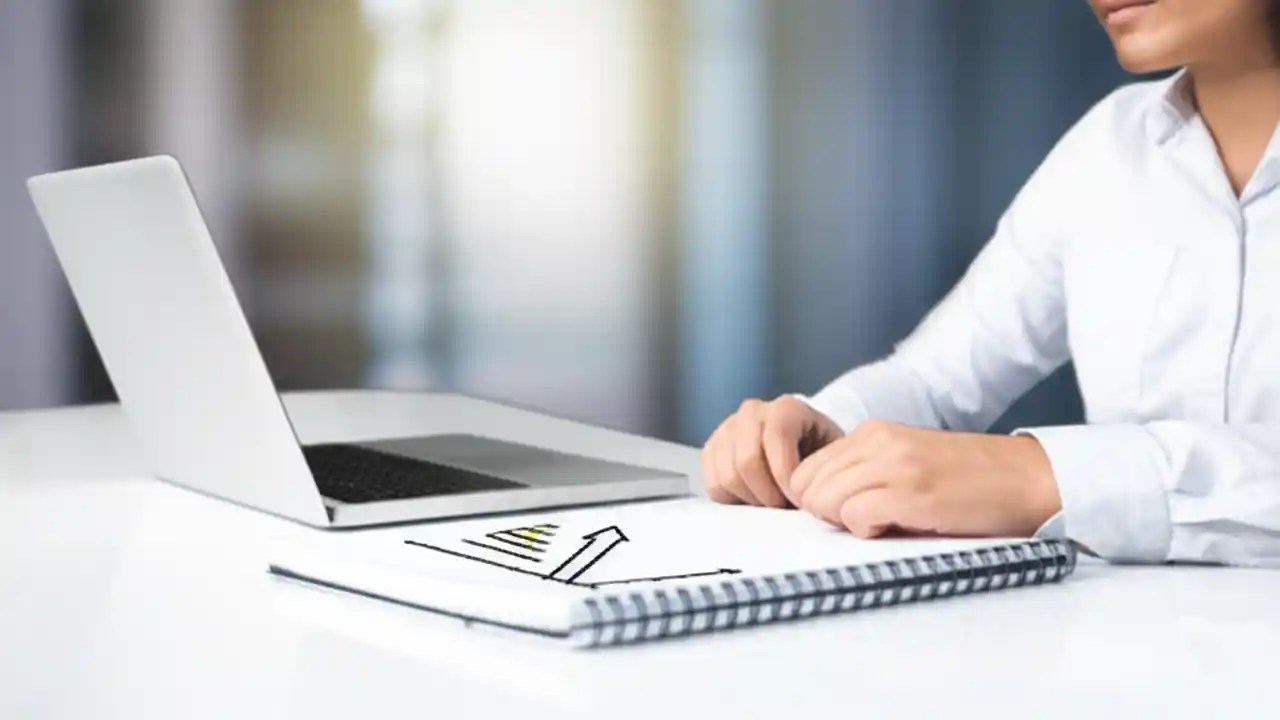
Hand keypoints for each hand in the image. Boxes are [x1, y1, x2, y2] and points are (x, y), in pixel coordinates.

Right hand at [701, 396, 843, 507]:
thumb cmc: (820, 454)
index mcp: (785, 408)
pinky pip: (713, 484)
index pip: (776, 442)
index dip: (787, 480)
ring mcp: (727, 428)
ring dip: (752, 500)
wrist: (804, 446)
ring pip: (728, 476)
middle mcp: (752, 411)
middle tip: (784, 508)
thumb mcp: (832, 456)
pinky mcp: (711, 448)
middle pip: (747, 462)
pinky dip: (734, 500)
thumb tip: (805, 498)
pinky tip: (754, 497)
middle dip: (767, 495)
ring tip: (772, 502)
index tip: (801, 503)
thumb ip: (822, 471)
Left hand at [790, 420, 1060, 537]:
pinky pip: (854, 517)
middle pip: (806, 485)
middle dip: (824, 512)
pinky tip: (896, 528)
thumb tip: (820, 505)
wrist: (1027, 479)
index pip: (806, 468)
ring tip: (883, 523)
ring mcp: (894, 465)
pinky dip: (867, 531)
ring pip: (823, 500)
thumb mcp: (906, 462)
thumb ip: (864, 473)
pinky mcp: (910, 493)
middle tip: (863, 522)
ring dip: (845, 521)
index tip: (846, 512)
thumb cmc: (968, 481)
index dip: (817, 499)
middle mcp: (878, 442)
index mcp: (873, 433)